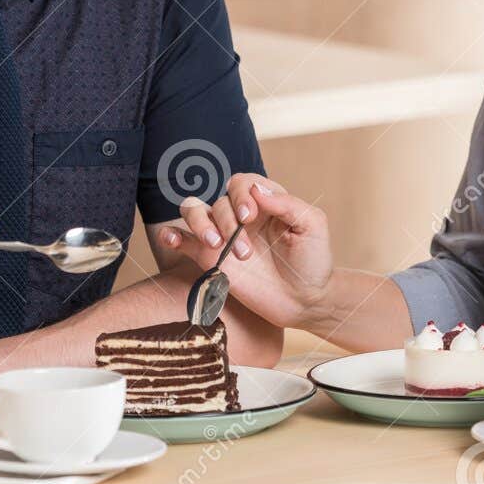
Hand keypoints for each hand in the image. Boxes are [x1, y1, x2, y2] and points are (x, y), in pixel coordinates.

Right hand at [160, 174, 334, 329]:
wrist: (305, 300)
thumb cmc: (313, 260)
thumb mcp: (312, 226)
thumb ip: (287, 204)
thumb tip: (255, 189)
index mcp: (265, 202)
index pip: (242, 183)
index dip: (241, 194)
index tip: (249, 216)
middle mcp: (241, 216)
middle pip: (219, 201)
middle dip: (228, 221)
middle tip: (245, 251)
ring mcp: (224, 236)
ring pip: (195, 212)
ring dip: (200, 223)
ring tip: (215, 244)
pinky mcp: (211, 259)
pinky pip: (184, 241)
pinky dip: (172, 236)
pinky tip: (170, 238)